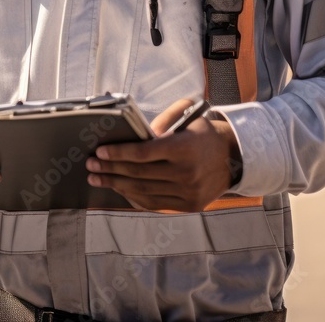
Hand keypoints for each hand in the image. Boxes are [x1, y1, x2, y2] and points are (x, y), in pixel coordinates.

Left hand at [85, 97, 241, 211]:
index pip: (142, 153)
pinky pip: (154, 203)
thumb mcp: (187, 118)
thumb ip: (161, 123)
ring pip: (143, 191)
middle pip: (138, 173)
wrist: (233, 157)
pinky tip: (120, 189)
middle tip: (91, 165)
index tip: (99, 151)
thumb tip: (132, 135)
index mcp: (184, 148)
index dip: (118, 153)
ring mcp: (187, 192)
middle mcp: (186, 173)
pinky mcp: (188, 205)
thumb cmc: (204, 133)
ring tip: (98, 178)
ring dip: (116, 184)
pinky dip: (134, 197)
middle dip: (110, 169)